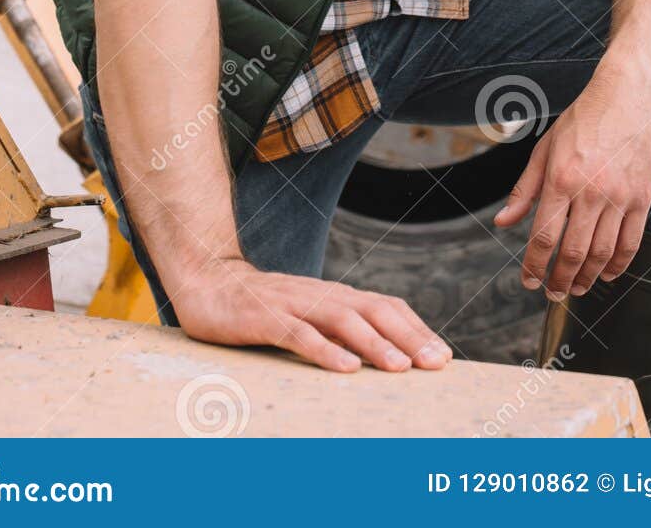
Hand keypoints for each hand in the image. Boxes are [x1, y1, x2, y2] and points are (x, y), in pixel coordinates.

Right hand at [173, 259, 453, 373]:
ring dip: (375, 344)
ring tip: (400, 368)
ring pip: (342, 320)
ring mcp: (293, 304)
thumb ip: (337, 329)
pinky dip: (325, 350)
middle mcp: (320, 295)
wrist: (206, 282)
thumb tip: (379, 355)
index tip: (443, 356)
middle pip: (373, 310)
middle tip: (436, 364)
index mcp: (334, 295)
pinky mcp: (264, 317)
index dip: (416, 329)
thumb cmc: (261, 306)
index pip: (385, 305)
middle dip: (409, 337)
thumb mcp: (306, 315)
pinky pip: (299, 334)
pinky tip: (346, 369)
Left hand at [494, 64, 650, 297]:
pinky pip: (631, 242)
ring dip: (587, 278)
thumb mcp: (544, 148)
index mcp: (561, 178)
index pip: (544, 235)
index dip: (535, 265)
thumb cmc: (582, 121)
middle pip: (573, 252)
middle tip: (553, 293)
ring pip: (603, 253)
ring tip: (576, 287)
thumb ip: (524, 190)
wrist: (627, 98)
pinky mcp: (642, 198)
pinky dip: (619, 265)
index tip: (529, 281)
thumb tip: (503, 222)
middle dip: (560, 280)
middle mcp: (590, 191)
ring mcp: (620, 196)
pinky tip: (607, 274)